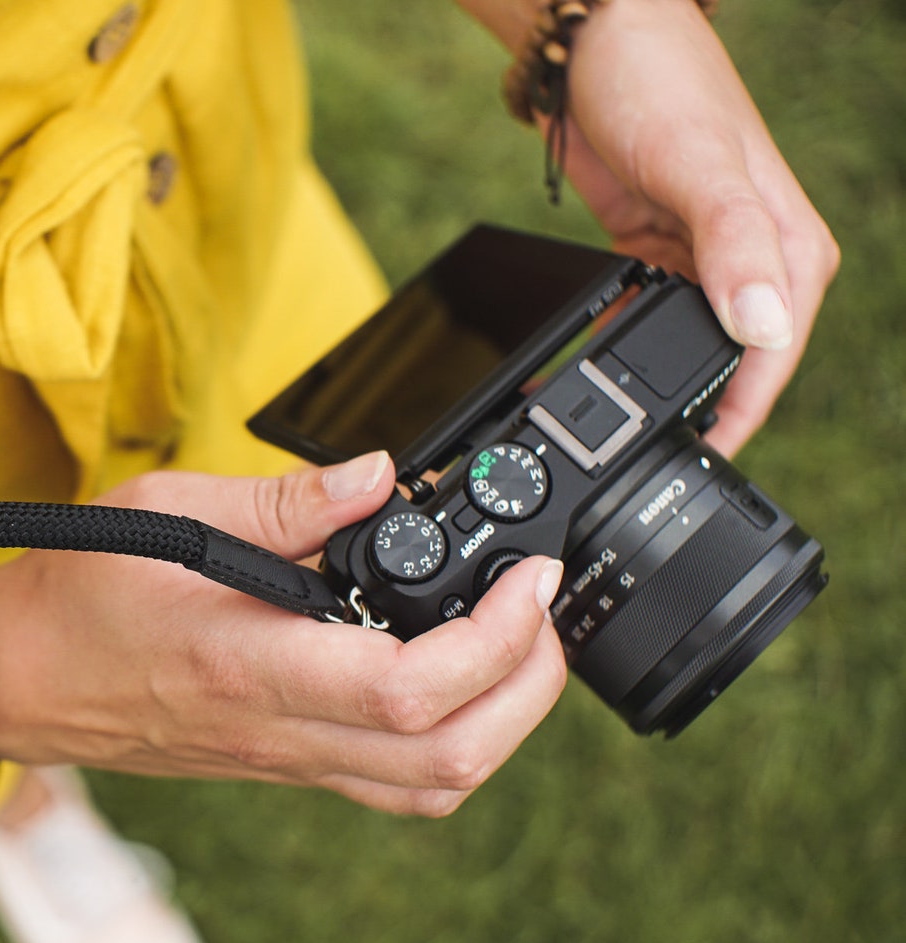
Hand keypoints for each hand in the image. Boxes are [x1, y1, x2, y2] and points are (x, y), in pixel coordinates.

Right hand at [0, 453, 567, 815]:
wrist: (20, 678)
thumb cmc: (80, 595)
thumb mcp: (168, 512)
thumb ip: (285, 501)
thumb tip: (381, 475)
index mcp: (248, 663)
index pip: (408, 688)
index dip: (497, 640)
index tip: (525, 579)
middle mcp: (277, 730)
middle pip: (450, 757)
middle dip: (529, 686)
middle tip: (538, 607)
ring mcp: (284, 762)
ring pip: (433, 785)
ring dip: (504, 724)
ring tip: (515, 643)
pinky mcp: (285, 768)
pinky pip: (396, 784)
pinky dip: (457, 742)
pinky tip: (457, 681)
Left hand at [556, 0, 838, 454]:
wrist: (593, 46)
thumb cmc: (659, 85)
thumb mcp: (698, 166)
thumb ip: (734, 245)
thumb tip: (765, 327)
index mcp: (790, 252)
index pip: (774, 360)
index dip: (738, 418)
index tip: (697, 463)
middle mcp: (754, 266)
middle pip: (731, 368)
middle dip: (688, 412)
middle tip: (632, 454)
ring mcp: (704, 266)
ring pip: (686, 352)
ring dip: (651, 387)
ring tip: (602, 429)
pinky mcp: (658, 259)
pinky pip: (646, 323)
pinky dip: (618, 350)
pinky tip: (586, 374)